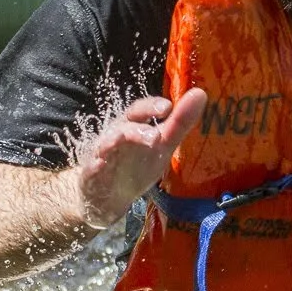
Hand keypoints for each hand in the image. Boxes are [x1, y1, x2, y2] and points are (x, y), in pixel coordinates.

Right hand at [71, 90, 207, 228]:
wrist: (108, 197)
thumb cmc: (136, 164)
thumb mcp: (162, 145)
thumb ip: (179, 123)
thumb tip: (201, 94)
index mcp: (132, 126)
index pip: (139, 111)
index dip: (150, 107)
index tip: (167, 107)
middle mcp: (115, 136)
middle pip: (123, 125)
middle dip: (137, 128)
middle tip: (156, 135)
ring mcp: (101, 155)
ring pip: (106, 144)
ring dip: (116, 141)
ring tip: (125, 140)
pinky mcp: (90, 175)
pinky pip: (90, 169)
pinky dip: (94, 166)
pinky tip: (99, 164)